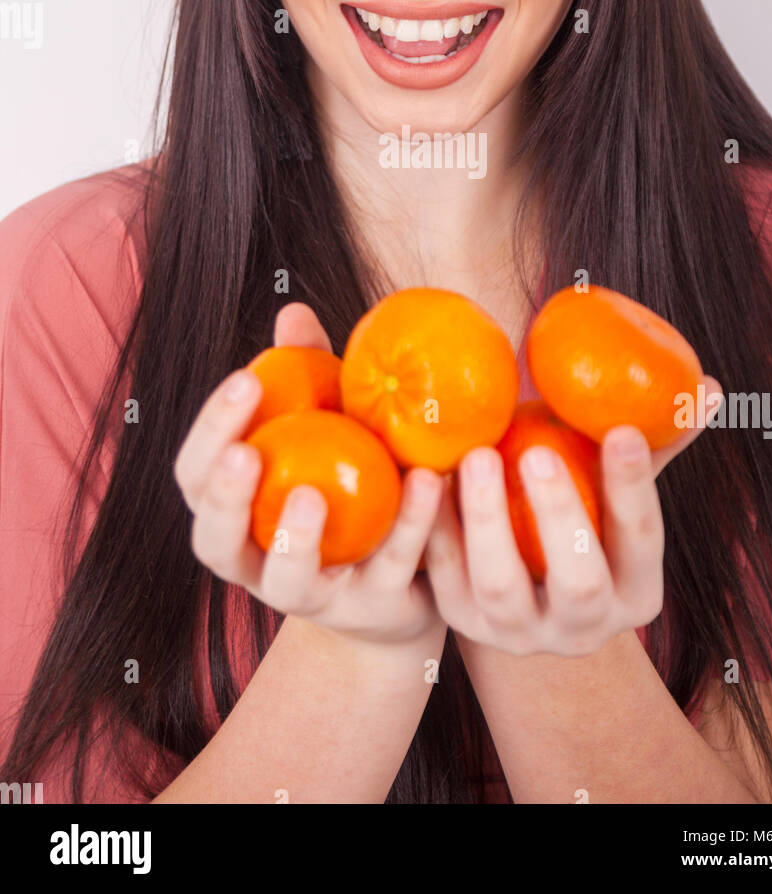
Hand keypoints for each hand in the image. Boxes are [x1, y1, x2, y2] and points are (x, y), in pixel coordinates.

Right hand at [174, 302, 445, 646]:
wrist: (412, 574)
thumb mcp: (331, 424)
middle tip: (248, 455)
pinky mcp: (375, 610)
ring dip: (294, 540)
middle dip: (225, 499)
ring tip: (310, 494)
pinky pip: (388, 572)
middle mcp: (259, 564)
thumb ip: (307, 375)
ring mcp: (315, 598)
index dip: (209, 434)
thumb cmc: (354, 482)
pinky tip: (427, 481)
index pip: (194, 478)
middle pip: (215, 543)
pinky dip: (407, 526)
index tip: (245, 380)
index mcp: (236, 513)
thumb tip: (292, 311)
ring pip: (287, 584)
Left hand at [423, 376, 722, 656]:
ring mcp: (520, 634)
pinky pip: (445, 577)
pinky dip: (438, 526)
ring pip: (501, 587)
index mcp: (637, 594)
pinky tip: (434, 473)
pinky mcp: (465, 624)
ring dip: (486, 519)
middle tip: (538, 450)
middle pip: (578, 581)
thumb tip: (713, 390)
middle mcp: (584, 628)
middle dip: (560, 515)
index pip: (642, 541)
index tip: (622, 430)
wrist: (524, 587)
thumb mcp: (619, 492)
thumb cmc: (586, 515)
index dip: (634, 488)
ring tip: (477, 454)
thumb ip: (658, 445)